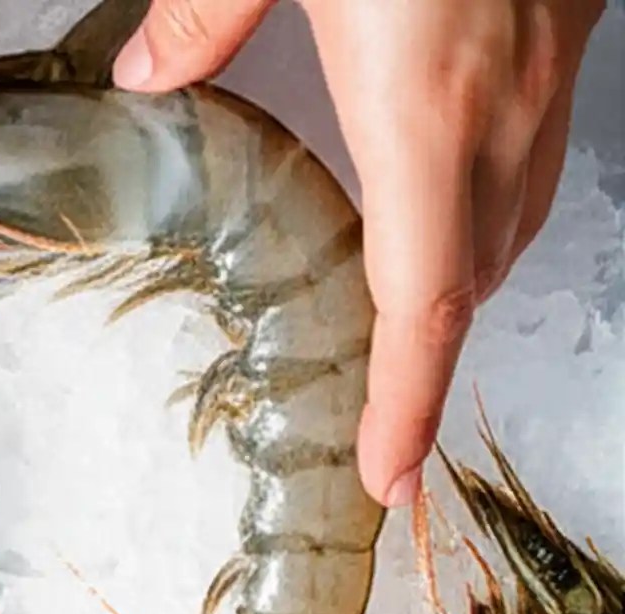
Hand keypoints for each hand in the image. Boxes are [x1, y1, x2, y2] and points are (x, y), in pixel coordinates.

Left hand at [112, 0, 604, 506]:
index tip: (384, 470)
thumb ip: (208, 15)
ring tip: (400, 328)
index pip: (422, 296)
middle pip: (469, 272)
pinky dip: (485, 213)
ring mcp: (546, 79)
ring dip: (456, 284)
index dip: (407, 399)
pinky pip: (529, 164)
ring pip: (512, 223)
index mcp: (426, 104)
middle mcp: (500, 111)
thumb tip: (149, 76)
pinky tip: (443, 200)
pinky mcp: (561, 41)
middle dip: (423, 350)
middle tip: (374, 410)